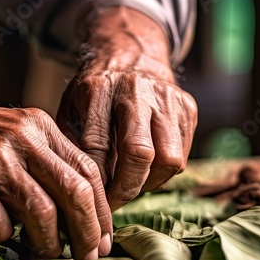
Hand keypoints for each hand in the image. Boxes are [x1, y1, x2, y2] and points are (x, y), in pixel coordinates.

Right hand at [0, 37, 111, 259]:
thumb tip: (69, 223)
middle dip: (88, 233)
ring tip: (39, 258)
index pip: (87, 170)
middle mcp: (23, 136)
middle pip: (75, 192)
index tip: (103, 238)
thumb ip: (36, 167)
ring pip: (42, 213)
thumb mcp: (4, 137)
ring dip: (45, 245)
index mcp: (38, 125)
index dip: (101, 209)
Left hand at [56, 7, 197, 209]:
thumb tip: (74, 190)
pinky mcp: (188, 108)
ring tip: (130, 187)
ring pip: (169, 159)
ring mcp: (167, 98)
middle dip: (126, 188)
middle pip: (139, 153)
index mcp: (98, 89)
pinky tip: (145, 171)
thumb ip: (71, 143)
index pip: (98, 147)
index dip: (96, 182)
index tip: (91, 203)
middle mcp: (135, 90)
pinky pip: (182, 155)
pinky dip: (163, 172)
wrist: (131, 54)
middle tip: (114, 206)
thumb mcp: (71, 108)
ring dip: (149, 183)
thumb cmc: (94, 91)